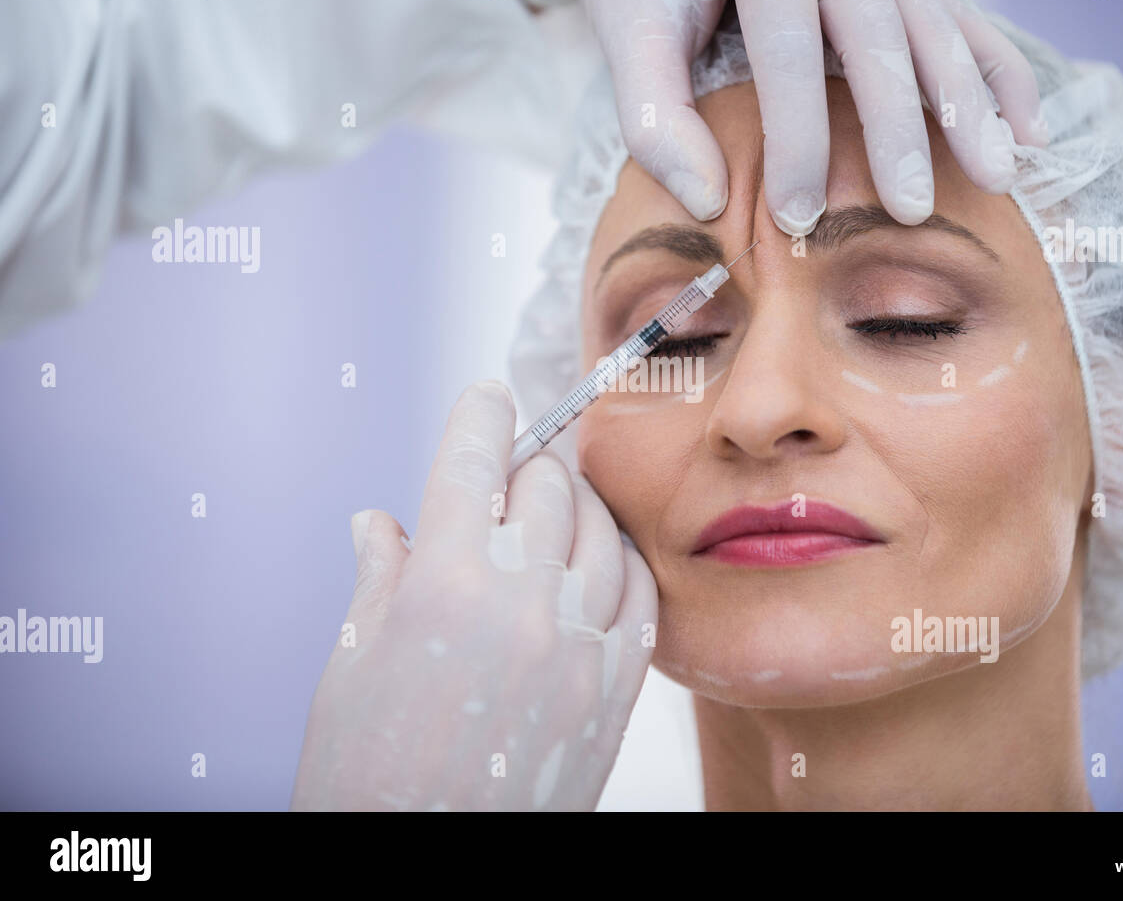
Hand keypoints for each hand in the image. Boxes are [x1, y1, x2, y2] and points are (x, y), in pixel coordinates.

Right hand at [291, 381, 656, 810]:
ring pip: (601, 528)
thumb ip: (380, 576)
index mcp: (443, 582)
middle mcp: (521, 599)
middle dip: (526, 461)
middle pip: (546, 481)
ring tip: (551, 512)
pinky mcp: (614, 688)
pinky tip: (597, 565)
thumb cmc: (368, 773)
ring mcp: (578, 643)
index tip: (489, 397)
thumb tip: (380, 522)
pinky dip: (619, 565)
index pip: (475, 457)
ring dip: (576, 506)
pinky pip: (640, 594)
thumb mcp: (352, 662)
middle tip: (511, 470)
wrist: (424, 863)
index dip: (481, 413)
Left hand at [508, 0, 1045, 231]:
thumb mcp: (628, 24)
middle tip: (910, 209)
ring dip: (970, 103)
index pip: (791, 50)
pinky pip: (955, 18)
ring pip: (934, 26)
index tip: (799, 218)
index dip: (797, 139)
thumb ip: (653, 111)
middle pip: (881, 36)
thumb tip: (707, 201)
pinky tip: (1026, 127)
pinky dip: (994, 71)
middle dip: (901, 128)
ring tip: (998, 173)